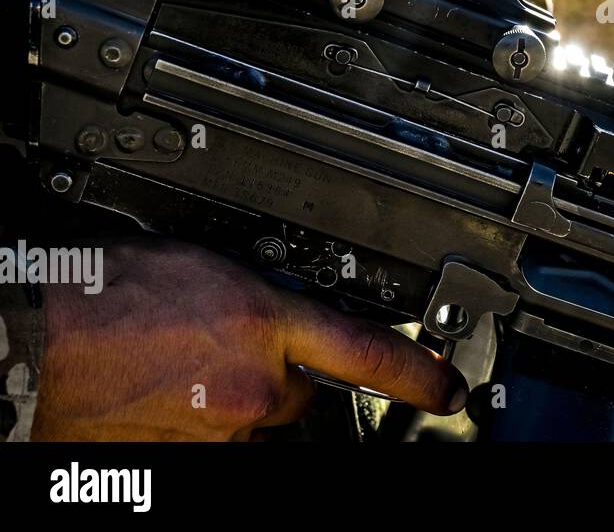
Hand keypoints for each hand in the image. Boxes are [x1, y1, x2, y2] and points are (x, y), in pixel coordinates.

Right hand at [32, 238, 466, 440]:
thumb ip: (266, 306)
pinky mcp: (186, 463)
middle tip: (222, 357)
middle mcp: (253, 386)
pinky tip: (163, 403)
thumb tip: (290, 326)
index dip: (417, 376)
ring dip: (232, 412)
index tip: (446, 391)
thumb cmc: (112, 288)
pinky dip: (198, 432)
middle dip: (276, 384)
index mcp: (265, 322)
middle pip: (299, 401)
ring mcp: (220, 431)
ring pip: (255, 430)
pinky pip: (216, 451)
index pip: (366, 353)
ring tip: (177, 378)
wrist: (44, 324)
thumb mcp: (213, 274)